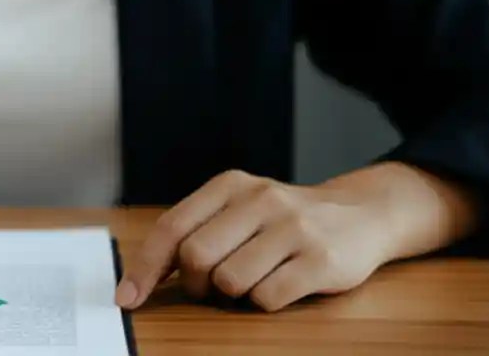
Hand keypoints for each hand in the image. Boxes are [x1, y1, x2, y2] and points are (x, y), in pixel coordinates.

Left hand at [116, 169, 404, 311]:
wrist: (361, 214)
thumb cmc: (283, 220)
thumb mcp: (238, 209)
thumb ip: (194, 232)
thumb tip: (139, 278)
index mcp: (230, 185)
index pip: (172, 228)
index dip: (145, 268)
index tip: (127, 299)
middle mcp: (260, 200)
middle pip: (196, 257)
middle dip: (196, 283)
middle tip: (213, 287)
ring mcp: (293, 229)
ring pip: (231, 281)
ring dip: (234, 295)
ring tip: (255, 279)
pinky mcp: (320, 261)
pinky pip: (267, 299)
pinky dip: (264, 303)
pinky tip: (281, 285)